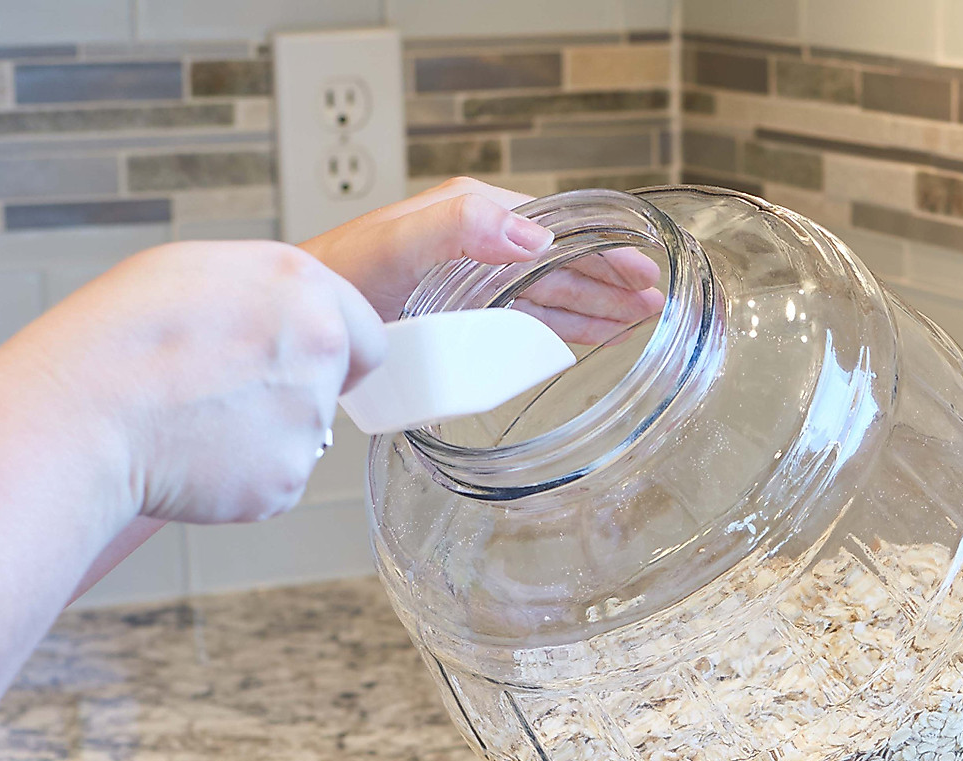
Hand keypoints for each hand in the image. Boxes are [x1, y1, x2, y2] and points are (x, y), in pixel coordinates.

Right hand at [0, 238, 385, 526]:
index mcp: (301, 286)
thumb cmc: (117, 342)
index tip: (307, 364)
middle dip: (294, 393)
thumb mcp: (193, 273)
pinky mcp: (289, 477)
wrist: (83, 415)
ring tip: (196, 421)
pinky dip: (243, 478)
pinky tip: (196, 456)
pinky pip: (275, 479)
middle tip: (228, 395)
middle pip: (332, 386)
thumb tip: (287, 317)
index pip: (364, 333)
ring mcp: (309, 417)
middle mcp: (320, 348)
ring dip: (262, 436)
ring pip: (300, 436)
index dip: (335, 353)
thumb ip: (264, 295)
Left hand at [300, 176, 665, 344]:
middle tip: (652, 305)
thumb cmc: (342, 276)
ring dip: (594, 309)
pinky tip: (584, 339)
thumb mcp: (399, 244)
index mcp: (474, 218)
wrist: (310, 316)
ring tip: (633, 323)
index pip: (558, 232)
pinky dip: (561, 329)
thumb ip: (461, 229)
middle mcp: (479, 247)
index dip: (604, 254)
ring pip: (550, 294)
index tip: (641, 272)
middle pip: (562, 265)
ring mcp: (473, 283)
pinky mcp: (463, 317)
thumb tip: (535, 238)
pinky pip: (526, 319)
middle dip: (610, 284)